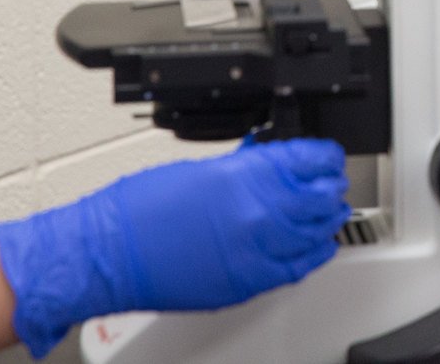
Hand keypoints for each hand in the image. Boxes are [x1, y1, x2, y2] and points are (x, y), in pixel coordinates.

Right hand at [0, 139, 348, 357]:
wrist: (107, 254)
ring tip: (329, 214)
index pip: (308, 161)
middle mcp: (255, 212)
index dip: (324, 157)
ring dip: (326, 221)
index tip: (327, 157)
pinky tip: (317, 248)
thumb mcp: (201, 169)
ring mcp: (253, 250)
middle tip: (332, 184)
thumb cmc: (138, 210)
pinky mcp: (245, 282)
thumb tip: (269, 164)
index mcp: (243, 176)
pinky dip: (312, 255)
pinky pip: (295, 269)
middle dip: (330, 188)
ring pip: (315, 233)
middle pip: (320, 197)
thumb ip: (243, 168)